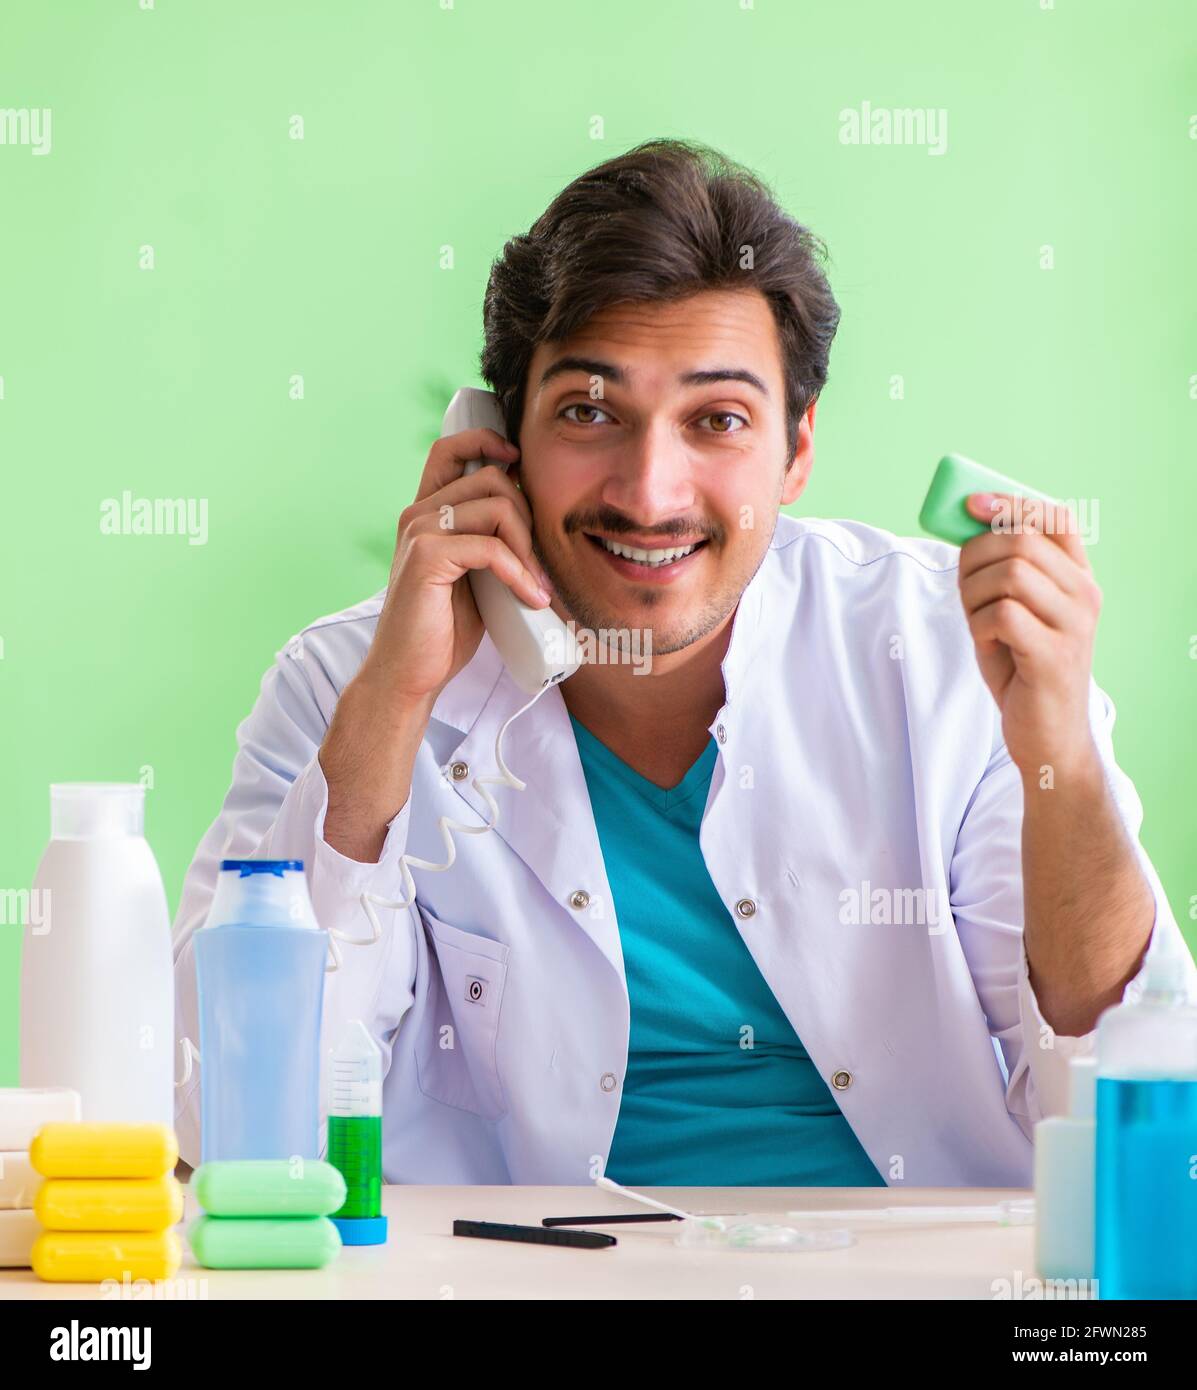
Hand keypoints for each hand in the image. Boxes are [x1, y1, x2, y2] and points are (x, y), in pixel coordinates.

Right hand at [359, 427, 552, 707]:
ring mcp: (419, 533)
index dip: (487, 440)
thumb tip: (538, 522)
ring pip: (498, 506)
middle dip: (529, 516)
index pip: (450, 448)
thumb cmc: (443, 631)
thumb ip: (491, 543)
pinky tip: (530, 598)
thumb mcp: (474, 577)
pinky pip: (491, 548)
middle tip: (538, 563)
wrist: (409, 675)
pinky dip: (519, 573)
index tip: (518, 461)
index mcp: (426, 513)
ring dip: (529, 547)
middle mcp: (418, 514)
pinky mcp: (426, 558)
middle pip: (492, 477)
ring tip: (537, 585)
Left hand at [957, 492, 1102, 779]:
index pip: (1055, 517)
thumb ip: (1000, 571)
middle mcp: (1084, 595)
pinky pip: (1001, 614)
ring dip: (973, 596)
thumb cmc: (1022, 669)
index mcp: (1077, 578)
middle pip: (1021, 540)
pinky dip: (979, 625)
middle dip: (975, 557)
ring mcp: (1074, 624)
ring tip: (978, 624)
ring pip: (1009, 573)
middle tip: (966, 591)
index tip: (972, 505)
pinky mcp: (1055, 655)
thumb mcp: (1012, 610)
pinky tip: (987, 644)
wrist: (1046, 735)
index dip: (1011, 503)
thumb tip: (966, 525)